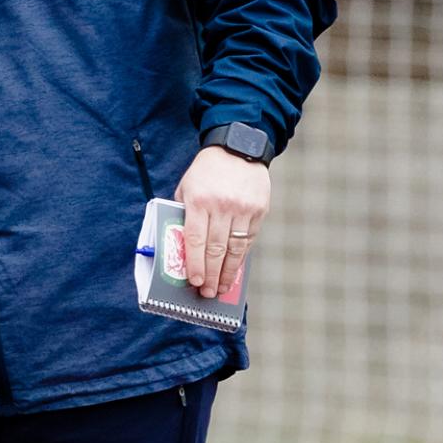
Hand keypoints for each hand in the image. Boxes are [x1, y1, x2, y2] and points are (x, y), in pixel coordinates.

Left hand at [174, 145, 270, 298]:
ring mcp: (242, 209)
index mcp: (199, 201)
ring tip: (221, 288)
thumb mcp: (186, 187)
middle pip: (215, 248)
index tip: (193, 281)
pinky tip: (234, 269)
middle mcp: (222, 206)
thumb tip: (183, 247)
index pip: (196, 239)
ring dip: (227, 272)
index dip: (195, 263)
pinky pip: (248, 239)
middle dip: (210, 274)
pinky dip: (241, 256)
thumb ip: (183, 214)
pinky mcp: (259, 210)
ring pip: (234, 248)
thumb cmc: (205, 173)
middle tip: (206, 292)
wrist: (237, 149)